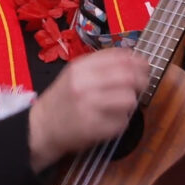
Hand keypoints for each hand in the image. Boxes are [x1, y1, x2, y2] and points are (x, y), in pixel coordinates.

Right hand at [28, 48, 149, 171]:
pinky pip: (122, 121)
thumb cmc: (63, 99)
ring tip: (120, 106)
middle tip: (142, 86)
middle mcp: (84, 84)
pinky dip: (121, 121)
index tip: (144, 67)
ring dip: (130, 103)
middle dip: (142, 81)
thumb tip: (135, 60)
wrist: (41, 127)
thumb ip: (101, 65)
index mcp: (80, 67)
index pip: (120, 57)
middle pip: (128, 77)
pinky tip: (109, 120)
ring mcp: (89, 107)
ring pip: (129, 99)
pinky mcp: (95, 128)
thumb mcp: (75, 73)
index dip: (138, 61)